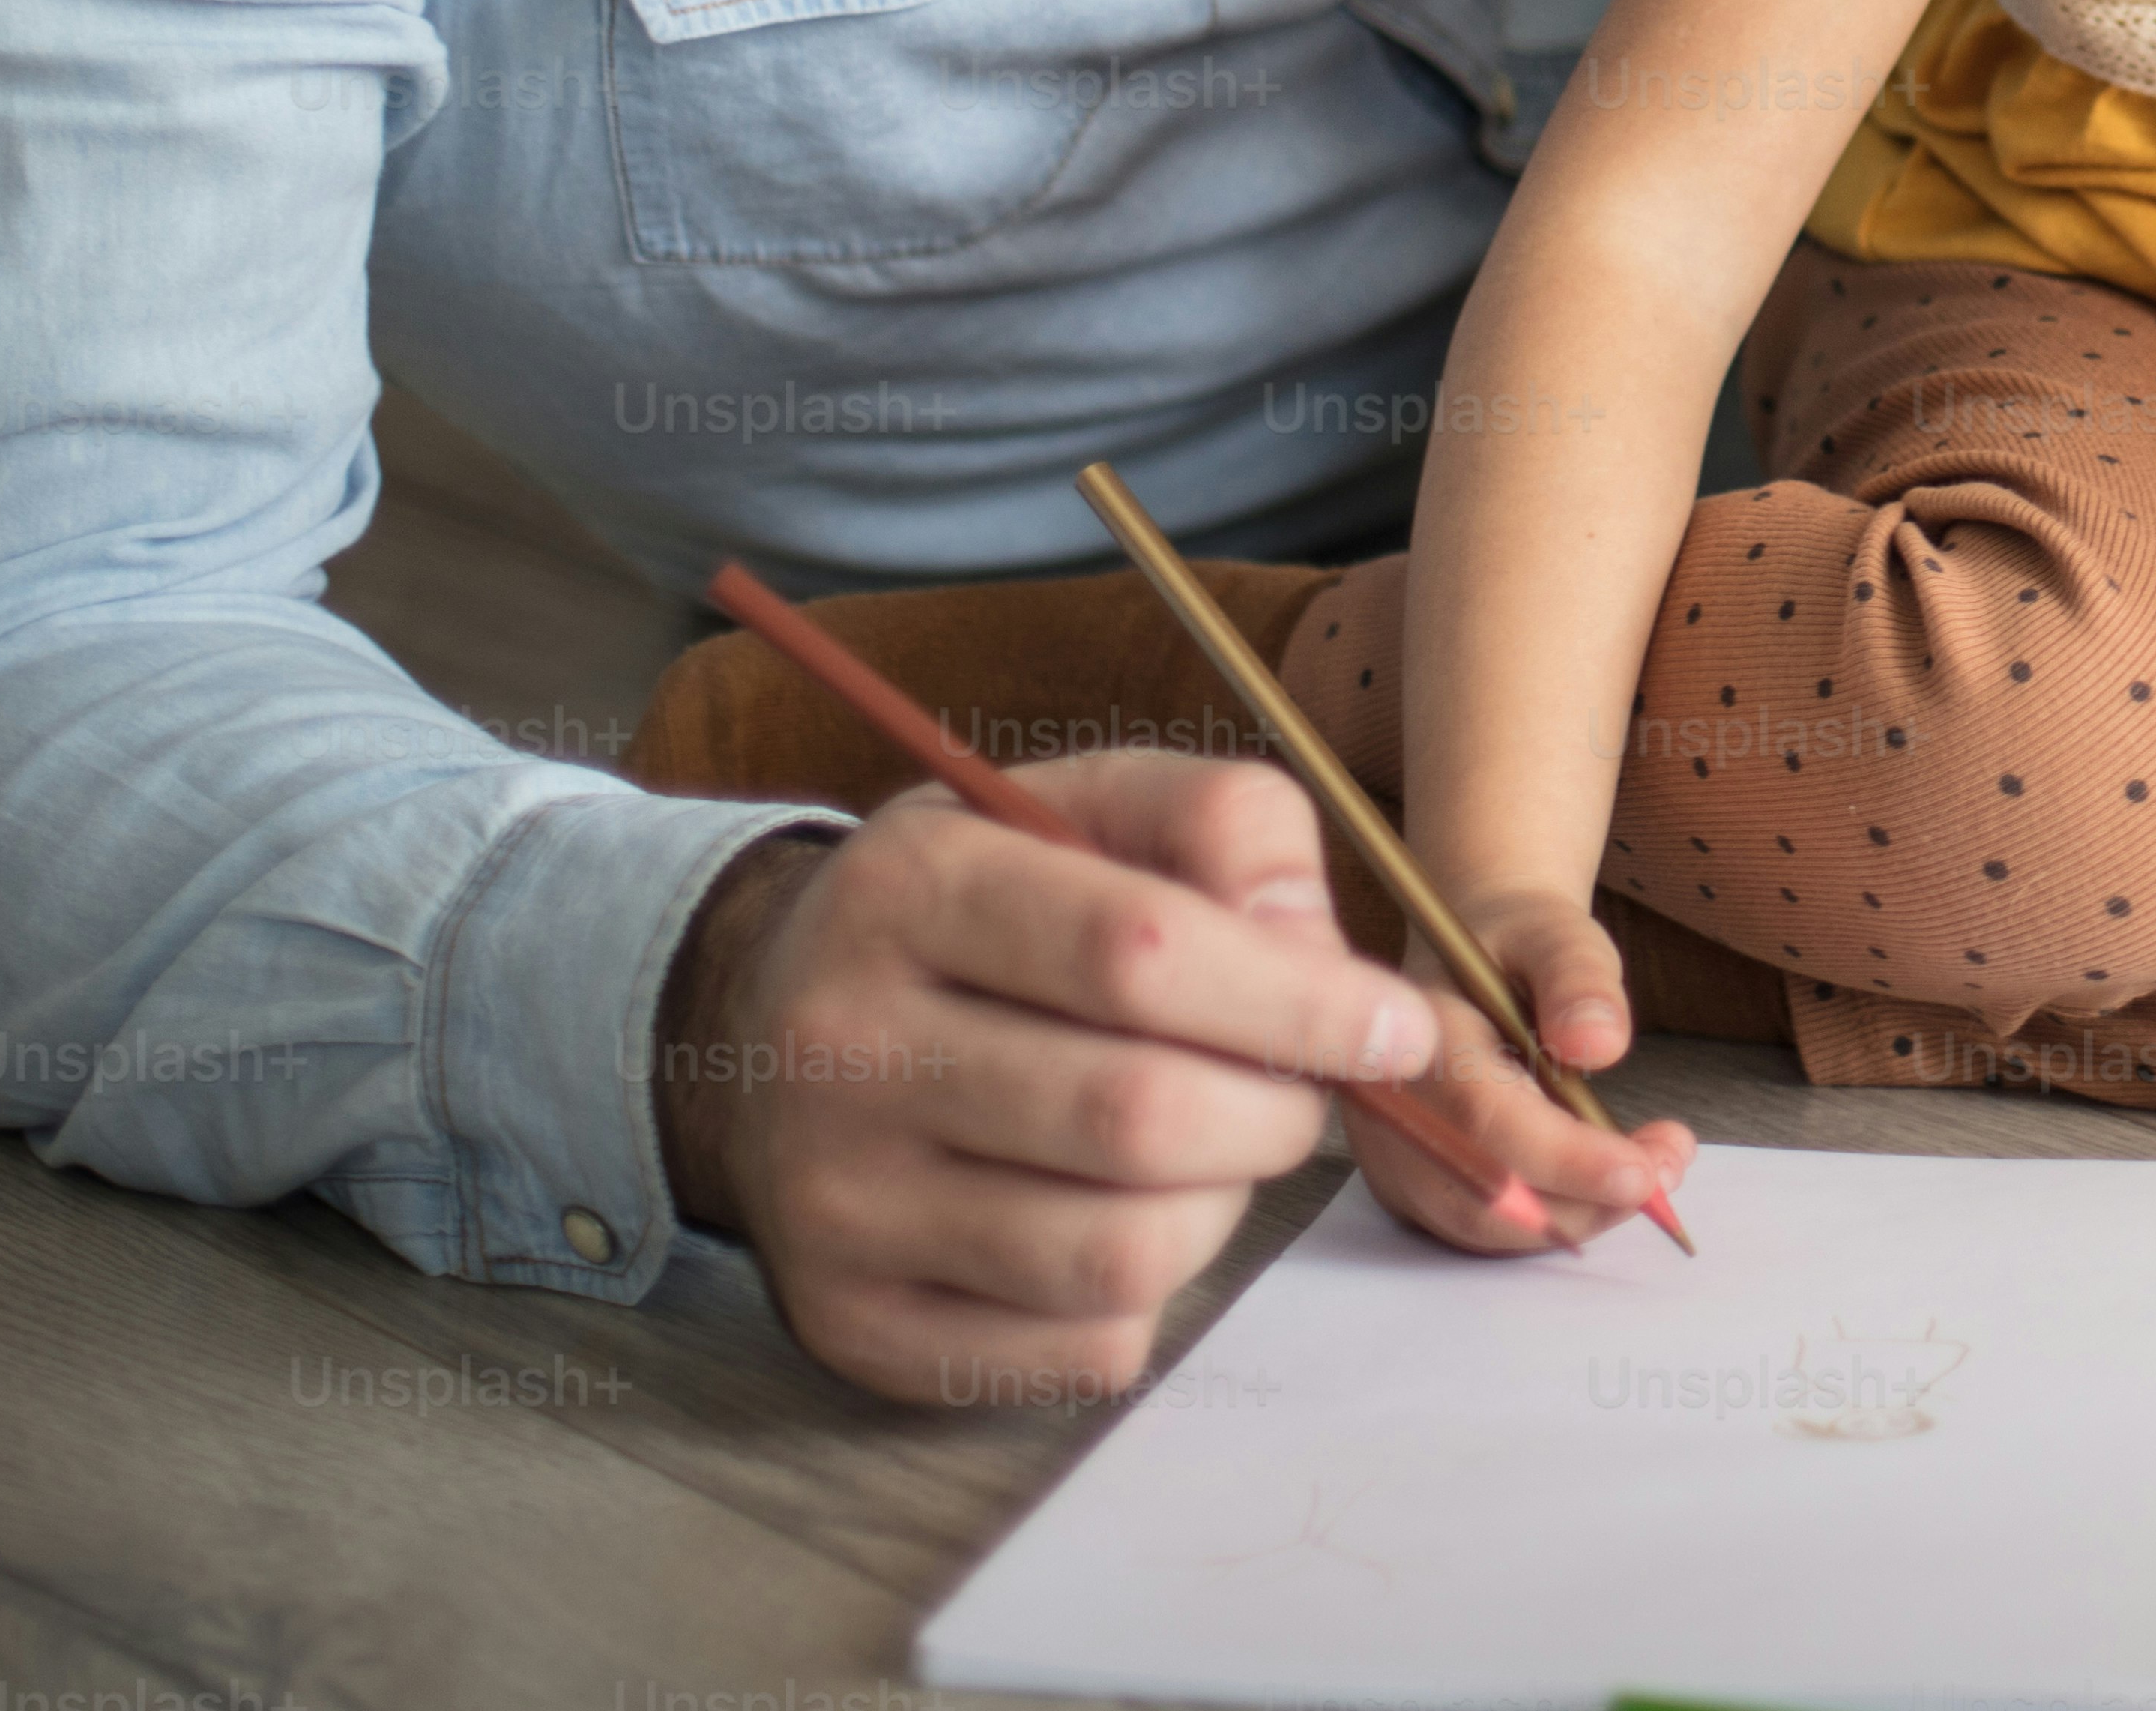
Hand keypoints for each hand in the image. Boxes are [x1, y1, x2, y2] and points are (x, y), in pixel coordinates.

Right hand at [665, 753, 1690, 1401]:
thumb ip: (1229, 826)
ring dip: (1223, 1209)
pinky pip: (1082, 1348)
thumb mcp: (1089, 807)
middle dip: (1276, 1112)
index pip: (1136, 952)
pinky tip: (1125, 1215)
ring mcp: (838, 1205)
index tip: (1394, 1028)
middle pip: (1141, 1118)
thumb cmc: (985, 915)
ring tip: (1209, 1150)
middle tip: (1299, 1092)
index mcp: (910, 890)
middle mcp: (845, 1049)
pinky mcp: (857, 1327)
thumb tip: (1319, 955)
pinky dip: (1154, 1296)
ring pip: (1121, 1254)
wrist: (761, 1036)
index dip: (1298, 1000)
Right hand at [1345, 886, 1677, 1258]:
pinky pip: (1481, 1229)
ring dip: (1581, 1215)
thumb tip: (1599, 1046)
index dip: (1567, 1158)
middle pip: (1485, 1194)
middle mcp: (1392, 1107)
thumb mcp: (1556, 934)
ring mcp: (1394, 1154)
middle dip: (1588, 1201)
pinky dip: (1552, 1218)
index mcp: (1421, 1036)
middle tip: (1669, 1165)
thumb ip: (1578, 979)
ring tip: (1654, 1166)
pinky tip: (1603, 1178)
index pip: (1486, 1117)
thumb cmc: (1515, 944)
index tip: (1644, 1172)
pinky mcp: (1411, 1184)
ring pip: (1486, 1226)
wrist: (1468, 955)